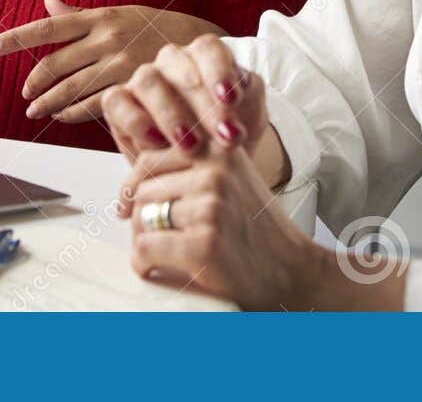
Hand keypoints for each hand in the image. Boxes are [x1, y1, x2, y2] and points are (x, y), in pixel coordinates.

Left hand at [0, 0, 226, 123]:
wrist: (202, 46)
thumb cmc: (155, 27)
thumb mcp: (117, 13)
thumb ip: (78, 14)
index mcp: (99, 17)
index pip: (47, 28)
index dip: (13, 40)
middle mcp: (106, 38)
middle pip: (53, 65)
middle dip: (32, 85)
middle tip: (25, 95)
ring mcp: (120, 64)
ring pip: (69, 90)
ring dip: (47, 104)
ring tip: (36, 111)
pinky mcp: (132, 87)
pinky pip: (92, 107)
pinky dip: (72, 114)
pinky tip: (63, 117)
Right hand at [102, 34, 276, 216]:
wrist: (202, 172)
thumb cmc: (226, 139)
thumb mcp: (248, 118)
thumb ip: (251, 96)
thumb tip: (243, 83)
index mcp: (203, 57)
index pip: (208, 48)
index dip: (219, 70)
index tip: (231, 101)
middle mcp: (171, 63)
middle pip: (177, 64)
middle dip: (201, 102)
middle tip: (222, 136)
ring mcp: (142, 81)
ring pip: (147, 80)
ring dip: (170, 113)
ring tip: (192, 146)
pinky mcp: (118, 103)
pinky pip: (117, 101)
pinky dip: (136, 121)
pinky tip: (157, 145)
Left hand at [126, 145, 342, 309]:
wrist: (293, 272)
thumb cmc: (259, 231)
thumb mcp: (233, 179)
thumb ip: (194, 168)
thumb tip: (135, 178)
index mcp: (220, 149)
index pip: (150, 158)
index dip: (132, 185)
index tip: (128, 206)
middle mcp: (216, 171)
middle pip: (143, 191)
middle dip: (140, 219)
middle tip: (153, 238)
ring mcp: (211, 207)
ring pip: (142, 220)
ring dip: (143, 242)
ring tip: (160, 254)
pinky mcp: (203, 244)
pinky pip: (145, 249)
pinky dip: (143, 263)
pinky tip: (154, 269)